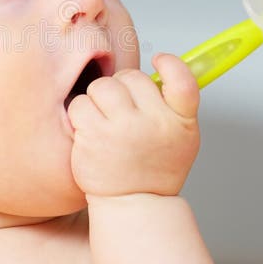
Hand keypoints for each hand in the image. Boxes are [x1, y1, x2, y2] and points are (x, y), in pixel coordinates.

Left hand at [69, 53, 199, 197]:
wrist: (132, 204)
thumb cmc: (154, 168)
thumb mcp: (181, 138)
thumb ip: (175, 104)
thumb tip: (164, 63)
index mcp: (180, 122)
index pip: (183, 80)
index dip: (171, 64)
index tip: (160, 59)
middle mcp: (153, 123)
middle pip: (131, 77)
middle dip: (122, 89)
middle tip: (122, 113)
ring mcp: (122, 129)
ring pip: (102, 86)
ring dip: (98, 99)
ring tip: (104, 122)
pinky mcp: (93, 136)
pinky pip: (80, 104)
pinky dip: (80, 114)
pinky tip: (90, 132)